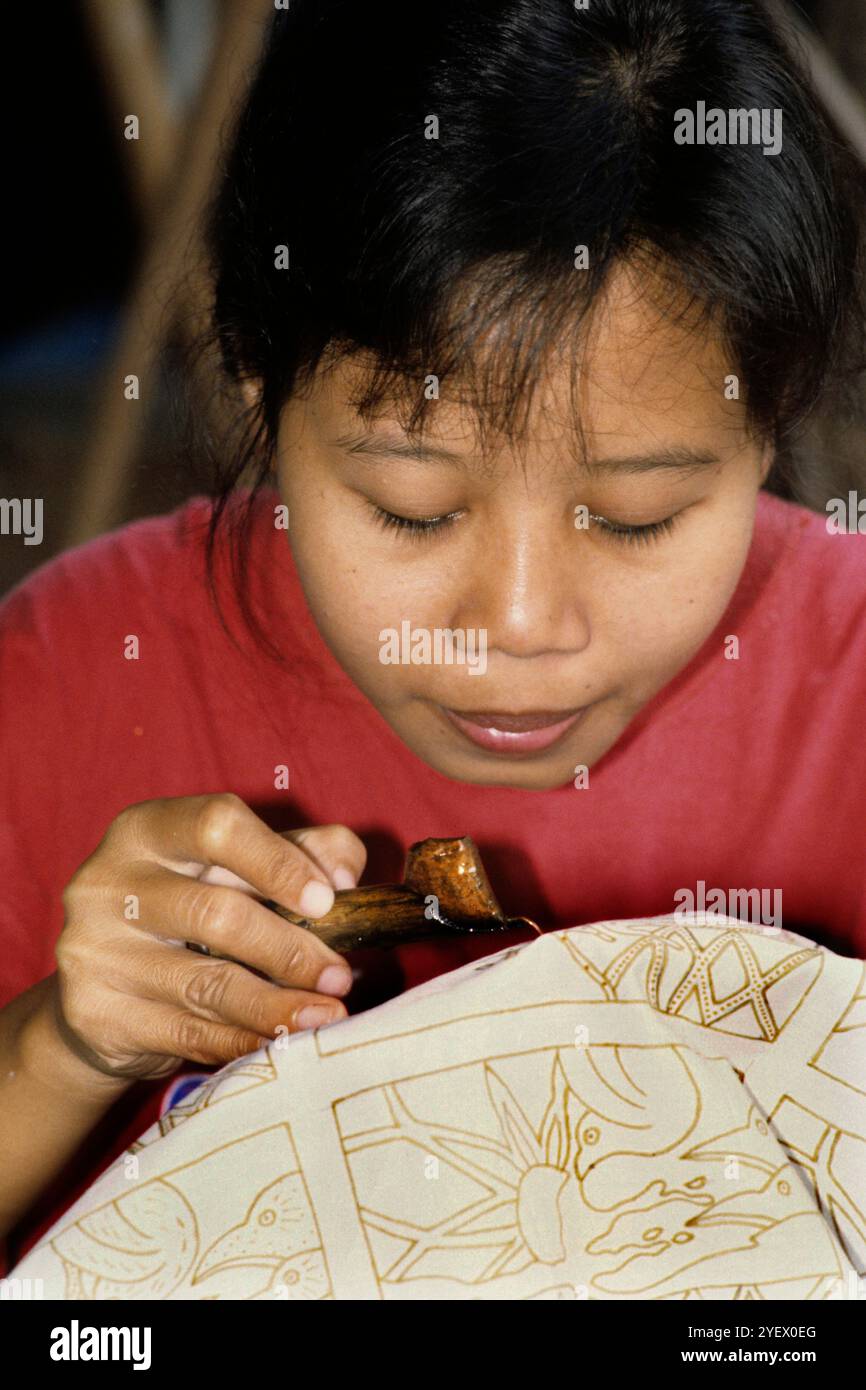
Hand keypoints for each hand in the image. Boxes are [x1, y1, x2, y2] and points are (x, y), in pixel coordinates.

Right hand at [54, 794, 365, 1082]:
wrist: (103, 992)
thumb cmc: (191, 914)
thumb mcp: (241, 869)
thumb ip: (304, 851)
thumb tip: (344, 879)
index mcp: (148, 829)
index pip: (217, 826)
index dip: (278, 862)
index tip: (326, 901)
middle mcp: (110, 881)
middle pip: (215, 913)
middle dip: (290, 950)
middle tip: (340, 977)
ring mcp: (96, 948)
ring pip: (205, 982)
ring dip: (278, 1006)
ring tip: (327, 1016)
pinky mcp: (97, 1012)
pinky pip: (187, 1032)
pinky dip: (244, 1040)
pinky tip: (282, 1043)